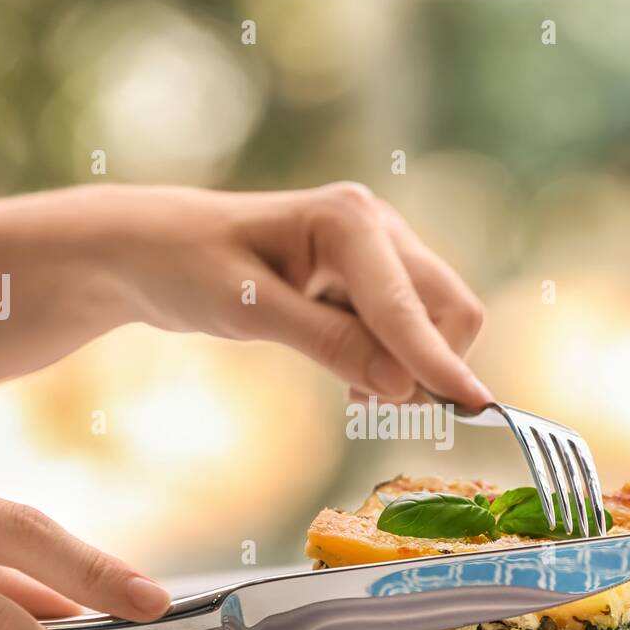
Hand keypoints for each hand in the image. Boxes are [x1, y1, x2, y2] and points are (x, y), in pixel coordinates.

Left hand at [86, 182, 493, 406]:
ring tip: (357, 396)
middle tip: (381, 410)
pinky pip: (408, 326)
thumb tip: (402, 386)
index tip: (478, 408)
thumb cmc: (187, 267)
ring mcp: (377, 248)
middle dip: (432, 363)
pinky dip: (396, 360)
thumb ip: (328, 343)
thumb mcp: (248, 311)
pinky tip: (358, 382)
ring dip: (412, 365)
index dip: (439, 362)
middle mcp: (375, 224)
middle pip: (447, 305)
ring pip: (433, 319)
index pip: (407, 306)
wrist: (151, 249)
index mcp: (346, 219)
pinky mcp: (369, 275)